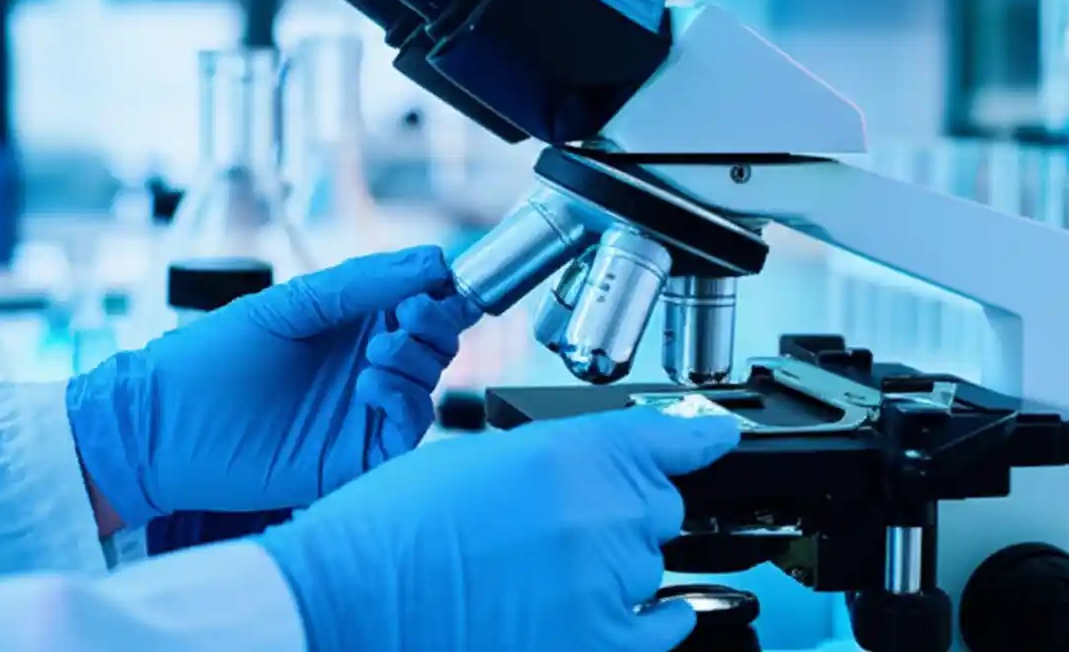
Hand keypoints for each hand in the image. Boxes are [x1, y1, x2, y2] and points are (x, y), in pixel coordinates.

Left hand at [67, 246, 480, 529]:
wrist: (160, 427)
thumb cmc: (211, 359)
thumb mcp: (291, 305)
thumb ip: (362, 283)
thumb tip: (434, 261)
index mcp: (352, 323)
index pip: (420, 303)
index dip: (441, 290)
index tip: (444, 277)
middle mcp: (366, 364)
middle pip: (435, 342)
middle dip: (435, 323)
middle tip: (410, 314)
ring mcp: (364, 411)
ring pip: (429, 381)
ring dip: (416, 359)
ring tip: (376, 352)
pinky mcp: (360, 455)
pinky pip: (410, 428)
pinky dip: (405, 401)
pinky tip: (370, 385)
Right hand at [258, 408, 741, 651]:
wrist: (349, 602)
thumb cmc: (393, 530)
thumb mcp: (476, 457)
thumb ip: (557, 457)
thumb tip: (602, 466)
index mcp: (567, 454)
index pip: (667, 438)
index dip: (698, 437)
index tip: (718, 437)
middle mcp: (599, 515)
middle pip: (659, 506)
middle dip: (623, 512)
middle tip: (559, 531)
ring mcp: (604, 585)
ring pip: (652, 564)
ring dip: (618, 567)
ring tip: (545, 577)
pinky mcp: (597, 645)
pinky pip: (662, 627)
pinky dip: (649, 620)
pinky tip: (609, 612)